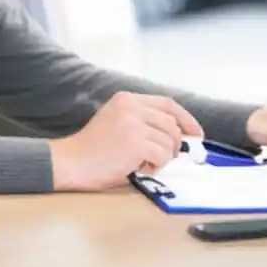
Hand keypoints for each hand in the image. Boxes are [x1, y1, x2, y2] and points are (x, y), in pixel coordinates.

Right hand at [50, 92, 203, 190]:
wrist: (71, 162)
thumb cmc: (93, 149)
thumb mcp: (117, 121)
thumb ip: (143, 120)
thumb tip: (179, 134)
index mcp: (126, 99)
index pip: (167, 103)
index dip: (185, 118)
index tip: (196, 133)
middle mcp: (131, 107)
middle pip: (172, 124)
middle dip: (174, 144)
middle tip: (163, 157)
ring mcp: (133, 124)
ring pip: (169, 142)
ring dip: (161, 158)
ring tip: (141, 163)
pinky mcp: (135, 143)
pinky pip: (162, 156)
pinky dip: (155, 166)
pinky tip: (137, 168)